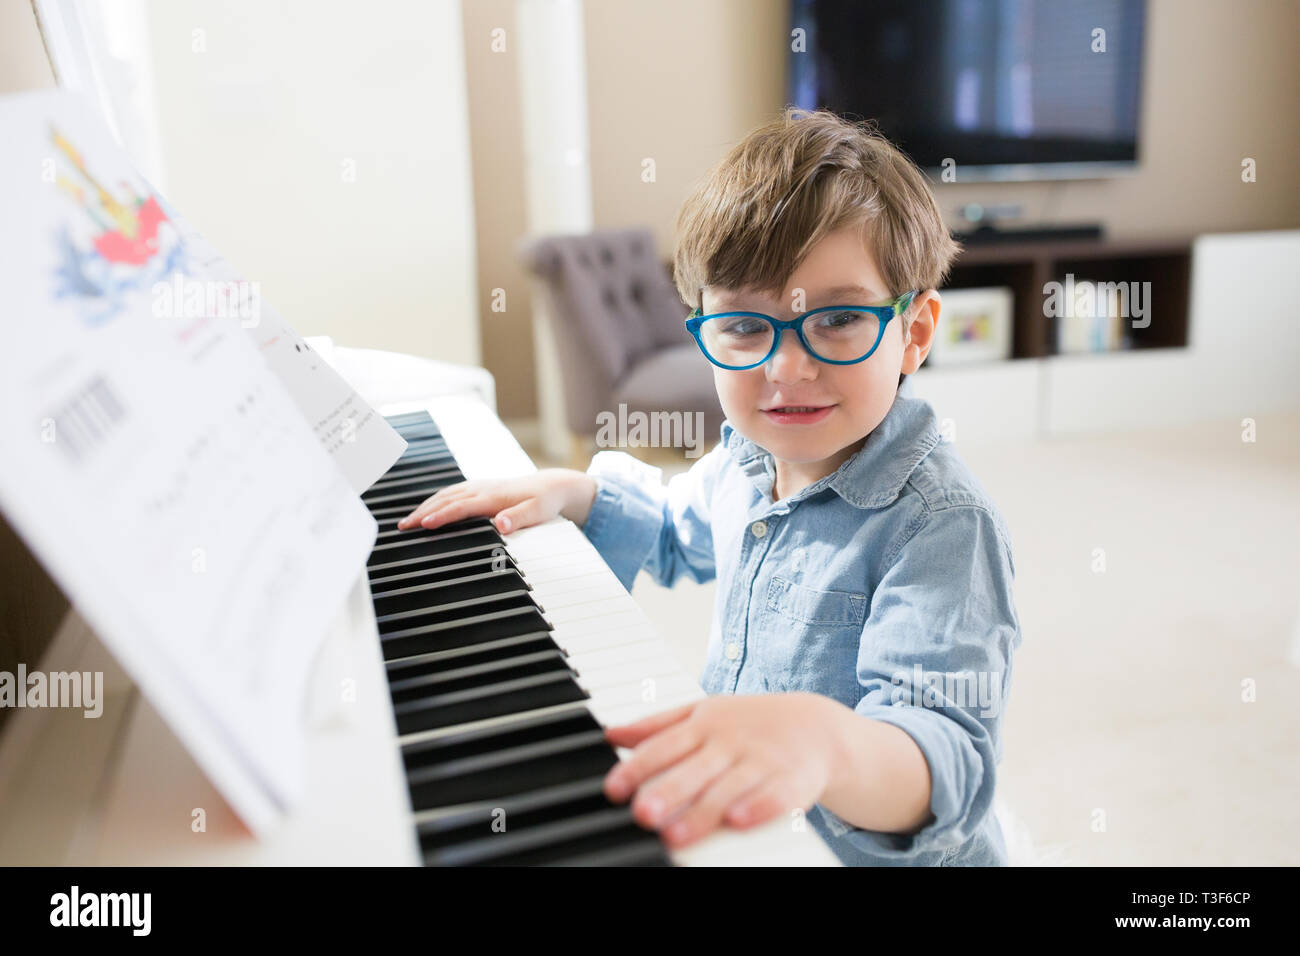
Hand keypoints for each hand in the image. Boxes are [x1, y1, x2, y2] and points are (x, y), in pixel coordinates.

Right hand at [395, 468, 596, 533]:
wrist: (552, 486)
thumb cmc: (545, 501)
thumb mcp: (537, 512)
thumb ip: (519, 518)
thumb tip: (501, 525)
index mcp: (493, 496)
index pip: (461, 507)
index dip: (441, 516)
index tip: (423, 524)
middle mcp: (483, 489)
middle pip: (446, 500)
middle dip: (422, 512)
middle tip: (403, 527)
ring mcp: (479, 487)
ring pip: (445, 495)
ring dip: (425, 506)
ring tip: (406, 521)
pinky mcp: (479, 488)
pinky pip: (451, 492)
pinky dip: (435, 500)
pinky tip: (426, 509)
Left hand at [602, 693, 838, 848]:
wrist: (816, 726)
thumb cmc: (748, 723)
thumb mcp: (702, 713)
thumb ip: (657, 725)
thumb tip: (611, 733)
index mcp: (703, 725)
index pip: (665, 746)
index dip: (638, 768)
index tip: (613, 790)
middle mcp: (730, 743)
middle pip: (694, 769)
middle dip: (668, 792)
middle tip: (642, 815)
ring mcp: (762, 761)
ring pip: (729, 789)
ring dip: (703, 812)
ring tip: (675, 835)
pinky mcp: (792, 781)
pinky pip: (774, 797)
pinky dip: (757, 808)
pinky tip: (738, 821)